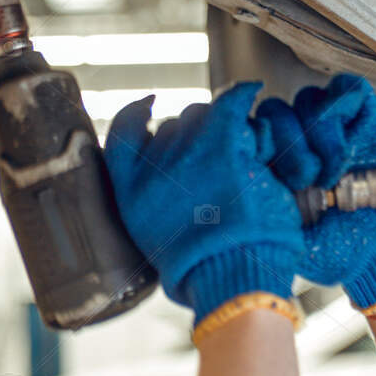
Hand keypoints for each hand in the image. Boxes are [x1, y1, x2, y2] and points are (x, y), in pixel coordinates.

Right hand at [104, 81, 304, 322]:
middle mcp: (152, 167)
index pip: (123, 133)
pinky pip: (232, 101)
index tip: (148, 106)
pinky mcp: (221, 143)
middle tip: (220, 163)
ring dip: (223, 129)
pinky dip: (243, 95)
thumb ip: (158, 211)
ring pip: (203, 116)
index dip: (137, 115)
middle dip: (195, 137)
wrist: (230, 282)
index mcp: (131, 195)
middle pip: (173, 126)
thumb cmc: (204, 275)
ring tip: (242, 157)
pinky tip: (251, 92)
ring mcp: (185, 151)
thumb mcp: (160, 247)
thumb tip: (171, 192)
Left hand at [253, 74, 375, 308]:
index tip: (268, 167)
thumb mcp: (290, 240)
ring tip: (334, 169)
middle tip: (306, 177)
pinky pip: (349, 89)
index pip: (250, 133)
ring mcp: (330, 131)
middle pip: (276, 112)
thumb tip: (241, 187)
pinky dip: (346, 103)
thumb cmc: (337, 251)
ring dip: (319, 130)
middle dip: (289, 143)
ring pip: (309, 100)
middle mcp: (298, 146)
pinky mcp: (363, 120)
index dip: (256, 141)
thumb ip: (266, 213)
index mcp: (273, 172)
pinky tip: (350, 141)